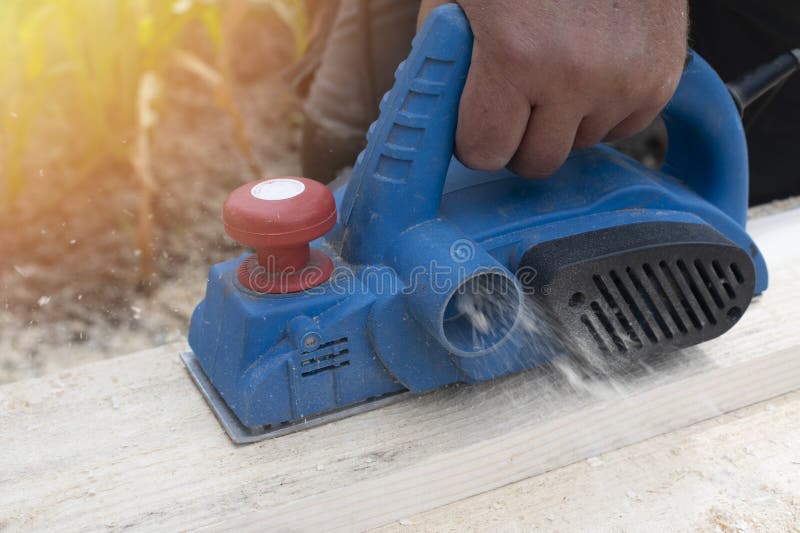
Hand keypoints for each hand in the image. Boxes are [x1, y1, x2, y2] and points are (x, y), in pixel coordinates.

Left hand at [418, 0, 687, 177]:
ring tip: (560, 66)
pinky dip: (605, 108)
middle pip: (537, 162)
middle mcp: (576, 75)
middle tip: (516, 99)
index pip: (485, 152)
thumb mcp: (461, 2)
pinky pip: (624, 128)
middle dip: (519, 138)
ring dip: (565, 121)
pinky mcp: (662, 77)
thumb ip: (447, 60)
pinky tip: (595, 66)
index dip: (475, 138)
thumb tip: (436, 114)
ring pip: (582, 146)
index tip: (476, 122)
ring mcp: (626, 79)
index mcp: (515, 54)